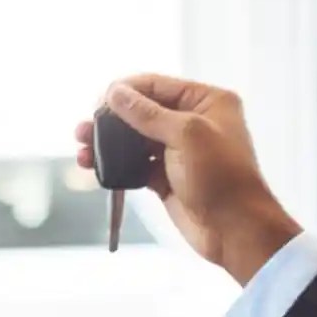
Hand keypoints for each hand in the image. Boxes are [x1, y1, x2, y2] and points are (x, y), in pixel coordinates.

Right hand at [74, 74, 302, 285]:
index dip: (125, 92)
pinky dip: (115, 166)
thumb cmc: (223, 179)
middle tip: (84, 129)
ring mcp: (179, 151)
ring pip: (134, 140)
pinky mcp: (166, 177)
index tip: (97, 103)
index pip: (156, 86)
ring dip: (107, 145)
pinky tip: (94, 167)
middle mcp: (193, 122)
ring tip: (81, 151)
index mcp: (207, 101)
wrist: (235, 230)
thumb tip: (115, 92)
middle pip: (141, 112)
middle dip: (110, 121)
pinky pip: (134, 165)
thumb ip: (146, 113)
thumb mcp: (185, 135)